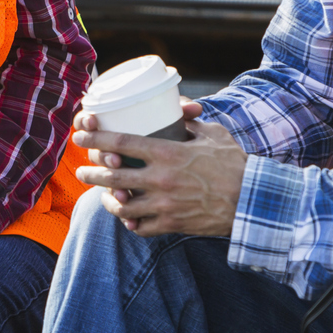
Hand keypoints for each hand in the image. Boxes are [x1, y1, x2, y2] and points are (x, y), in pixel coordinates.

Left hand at [72, 102, 244, 237]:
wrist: (252, 202)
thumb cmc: (234, 164)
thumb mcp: (213, 133)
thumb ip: (190, 120)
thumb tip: (177, 105)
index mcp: (168, 153)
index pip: (120, 142)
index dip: (95, 138)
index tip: (80, 135)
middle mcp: (161, 179)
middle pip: (112, 175)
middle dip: (91, 171)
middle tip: (82, 169)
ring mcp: (164, 205)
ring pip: (121, 205)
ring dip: (106, 199)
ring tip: (101, 194)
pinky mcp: (171, 224)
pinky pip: (140, 227)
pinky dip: (129, 222)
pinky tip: (126, 215)